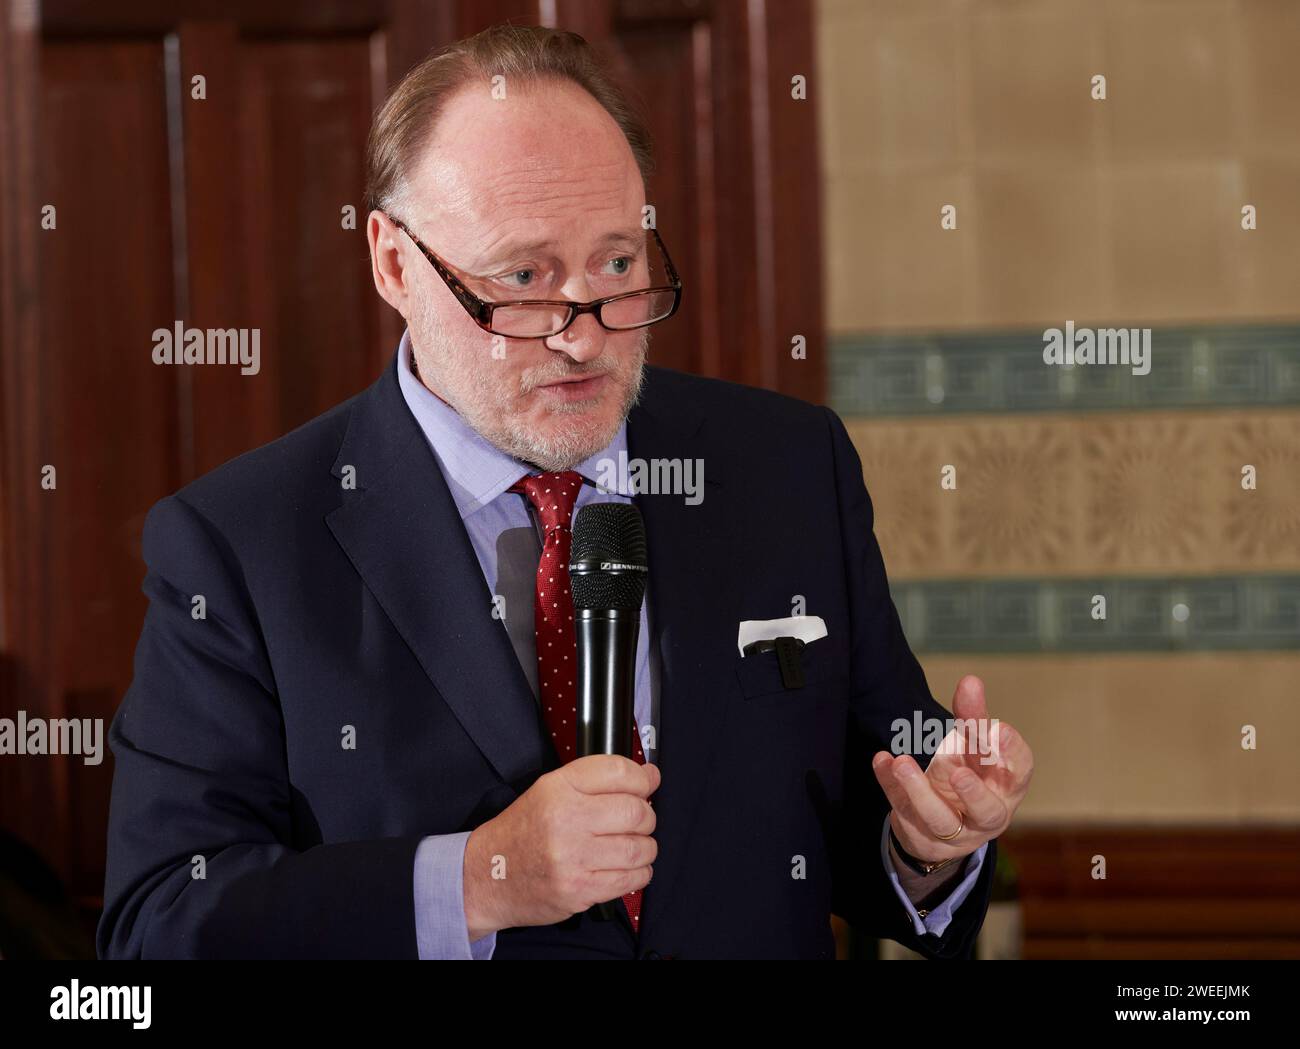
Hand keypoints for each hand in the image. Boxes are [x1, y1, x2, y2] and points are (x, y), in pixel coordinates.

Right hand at [463, 755, 658, 938]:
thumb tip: (648, 777)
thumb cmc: (523, 832)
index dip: (642, 777)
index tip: (648, 782)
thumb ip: (595, 781)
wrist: (487, 876)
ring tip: (633, 846)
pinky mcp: (580, 890)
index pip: (618, 772)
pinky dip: (639, 873)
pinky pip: (631, 879)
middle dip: (646, 815)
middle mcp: (565, 819)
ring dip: (645, 847)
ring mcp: (573, 857)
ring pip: (639, 847)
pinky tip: (627, 867)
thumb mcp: (548, 791)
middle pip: (635, 811)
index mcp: (558, 788)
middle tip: (638, 820)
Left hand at [872, 674, 1032, 864]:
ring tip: (902, 763)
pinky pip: (902, 809)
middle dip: (973, 794)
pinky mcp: (920, 832)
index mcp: (1007, 787)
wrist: (947, 823)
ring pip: (939, 819)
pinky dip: (890, 785)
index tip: (997, 728)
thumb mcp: (976, 749)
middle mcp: (987, 814)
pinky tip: (883, 760)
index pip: (1020, 773)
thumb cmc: (973, 775)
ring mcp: (953, 830)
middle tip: (958, 773)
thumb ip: (972, 718)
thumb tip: (971, 680)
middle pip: (985, 809)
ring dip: (920, 791)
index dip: (1012, 752)